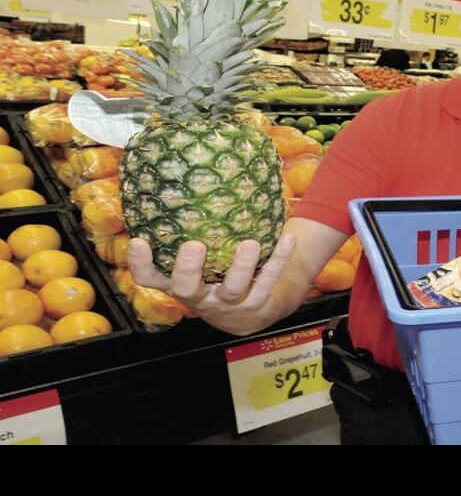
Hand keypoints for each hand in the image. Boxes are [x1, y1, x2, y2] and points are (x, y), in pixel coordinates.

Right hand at [127, 235, 296, 335]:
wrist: (249, 314)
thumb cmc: (214, 276)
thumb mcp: (195, 265)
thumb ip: (184, 235)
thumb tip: (175, 181)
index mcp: (178, 285)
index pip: (150, 279)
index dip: (140, 264)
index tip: (137, 241)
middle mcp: (200, 299)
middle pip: (187, 289)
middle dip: (189, 269)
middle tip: (194, 246)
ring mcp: (229, 305)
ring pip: (234, 290)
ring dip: (242, 267)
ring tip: (249, 244)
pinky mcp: (256, 306)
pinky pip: (268, 281)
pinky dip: (279, 259)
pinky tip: (288, 239)